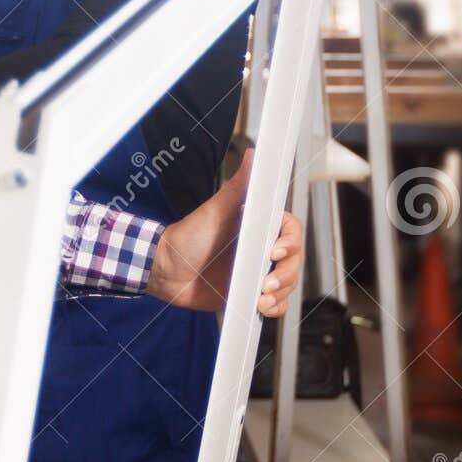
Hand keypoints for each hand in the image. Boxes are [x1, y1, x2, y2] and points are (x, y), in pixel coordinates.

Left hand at [146, 149, 303, 314]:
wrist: (167, 271)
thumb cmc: (188, 236)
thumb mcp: (215, 210)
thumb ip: (238, 185)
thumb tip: (254, 153)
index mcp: (259, 227)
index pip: (291, 231)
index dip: (291, 241)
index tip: (274, 251)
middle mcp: (262, 250)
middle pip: (294, 260)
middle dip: (286, 273)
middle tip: (265, 282)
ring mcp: (257, 273)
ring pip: (288, 283)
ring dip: (280, 293)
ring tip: (260, 298)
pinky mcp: (249, 294)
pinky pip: (274, 304)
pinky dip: (273, 308)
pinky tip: (260, 307)